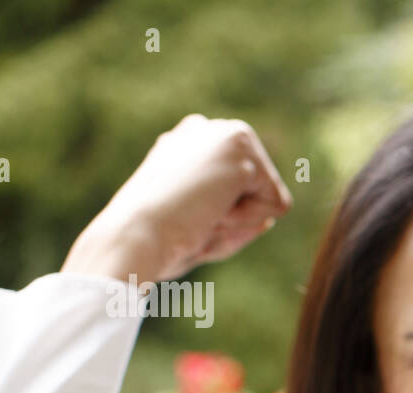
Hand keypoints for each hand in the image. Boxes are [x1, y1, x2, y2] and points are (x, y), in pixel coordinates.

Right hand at [62, 114, 292, 283]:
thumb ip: (237, 221)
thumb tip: (273, 215)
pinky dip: (249, 219)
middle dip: (237, 217)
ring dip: (242, 220)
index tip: (182, 216)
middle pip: (260, 192)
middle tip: (193, 217)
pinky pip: (278, 205)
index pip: (240, 190)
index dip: (223, 218)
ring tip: (200, 212)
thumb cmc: (159, 242)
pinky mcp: (241, 147)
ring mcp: (224, 134)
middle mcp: (208, 130)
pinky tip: (211, 208)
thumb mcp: (201, 230)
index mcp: (190, 145)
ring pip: (271, 197)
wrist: (135, 237)